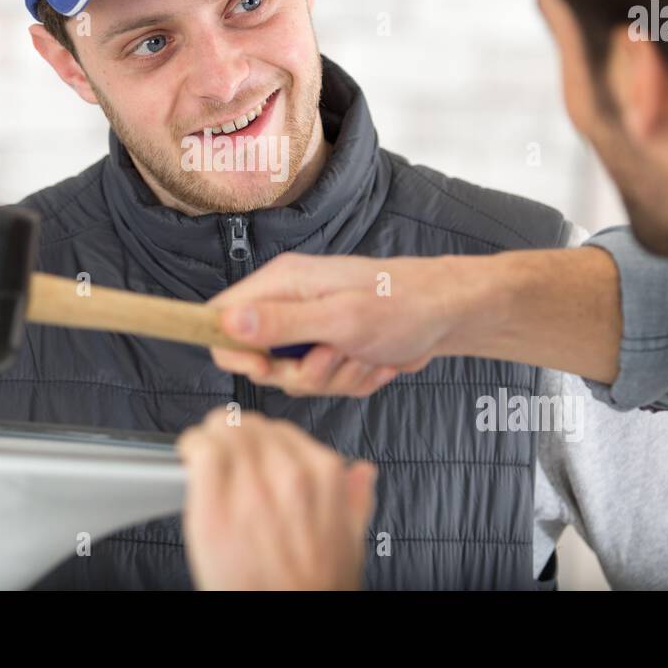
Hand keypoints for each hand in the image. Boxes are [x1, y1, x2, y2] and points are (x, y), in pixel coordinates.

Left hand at [177, 408, 375, 589]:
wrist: (288, 622)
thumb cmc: (315, 589)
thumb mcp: (351, 543)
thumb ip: (355, 500)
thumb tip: (361, 472)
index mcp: (324, 476)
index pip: (283, 432)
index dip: (263, 443)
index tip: (253, 455)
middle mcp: (290, 475)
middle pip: (252, 426)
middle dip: (236, 437)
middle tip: (224, 454)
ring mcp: (252, 489)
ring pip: (225, 430)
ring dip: (211, 438)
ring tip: (203, 454)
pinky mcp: (215, 507)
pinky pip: (202, 452)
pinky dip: (192, 447)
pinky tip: (191, 457)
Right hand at [208, 252, 474, 395]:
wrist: (447, 315)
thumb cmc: (403, 304)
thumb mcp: (341, 318)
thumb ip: (282, 323)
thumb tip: (228, 322)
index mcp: (282, 283)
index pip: (220, 318)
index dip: (233, 350)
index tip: (266, 366)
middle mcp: (289, 304)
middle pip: (257, 359)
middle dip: (300, 373)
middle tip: (335, 356)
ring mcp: (308, 329)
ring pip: (292, 378)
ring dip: (333, 378)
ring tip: (364, 354)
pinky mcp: (327, 349)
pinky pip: (321, 384)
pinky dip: (351, 381)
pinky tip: (374, 360)